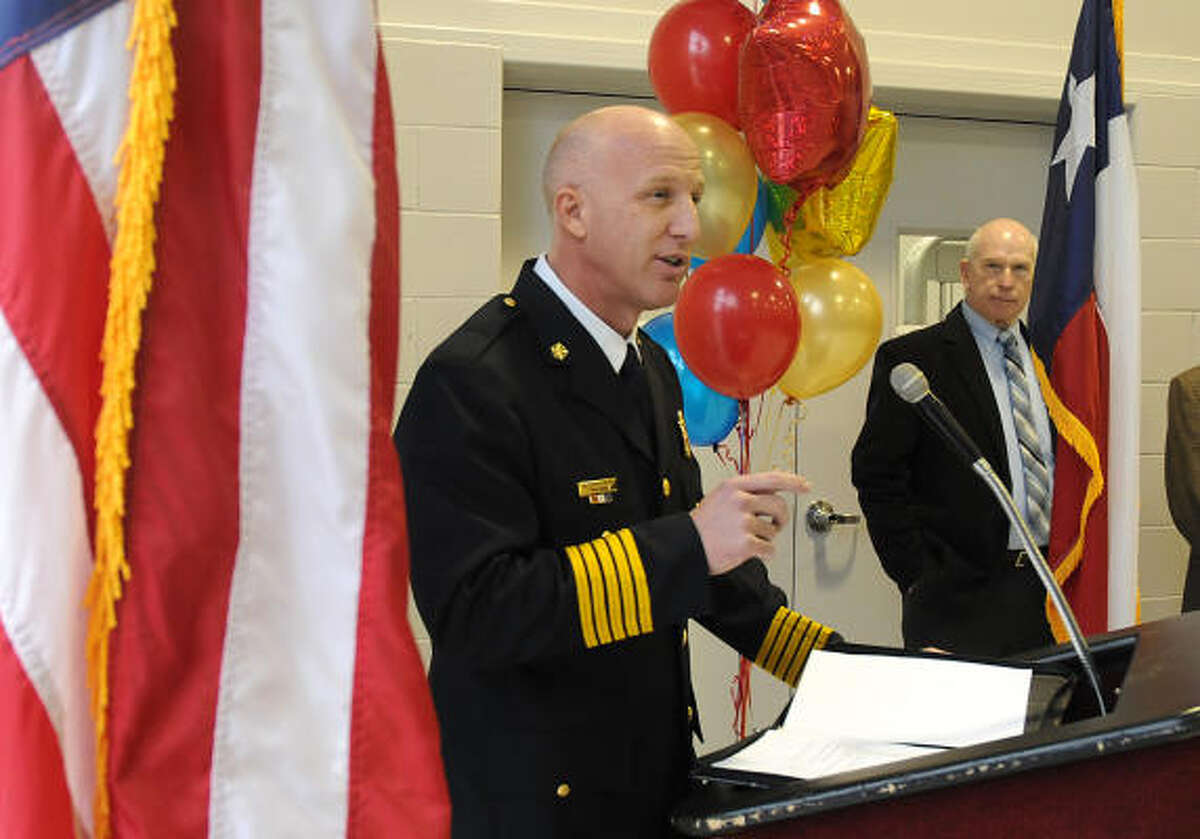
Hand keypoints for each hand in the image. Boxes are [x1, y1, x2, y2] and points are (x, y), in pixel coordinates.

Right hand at [690, 471, 810, 575]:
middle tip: (777, 525)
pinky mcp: (746, 544)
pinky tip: (751, 551)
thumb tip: (773, 493)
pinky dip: (764, 553)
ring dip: (767, 538)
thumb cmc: (703, 525)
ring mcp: (743, 522)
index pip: (772, 479)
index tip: (805, 486)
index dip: (793, 482)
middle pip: (779, 505)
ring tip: (748, 539)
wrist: (685, 546)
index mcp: (734, 486)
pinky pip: (769, 549)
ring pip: (773, 530)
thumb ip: (745, 493)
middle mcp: (740, 501)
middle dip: (781, 518)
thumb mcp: (720, 497)